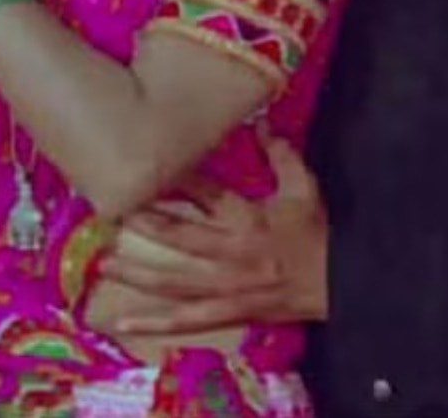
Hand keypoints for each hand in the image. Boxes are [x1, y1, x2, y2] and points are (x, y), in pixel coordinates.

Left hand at [99, 135, 329, 334]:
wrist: (343, 284)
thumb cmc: (318, 235)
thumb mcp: (305, 190)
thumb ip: (282, 156)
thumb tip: (263, 121)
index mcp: (250, 220)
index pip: (208, 194)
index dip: (177, 180)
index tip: (146, 165)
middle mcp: (233, 254)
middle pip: (183, 238)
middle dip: (146, 224)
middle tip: (112, 211)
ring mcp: (229, 288)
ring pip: (176, 283)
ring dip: (138, 275)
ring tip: (104, 264)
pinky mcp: (230, 313)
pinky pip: (187, 321)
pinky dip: (155, 324)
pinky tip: (121, 323)